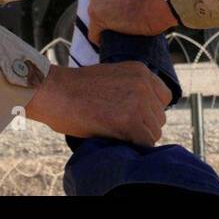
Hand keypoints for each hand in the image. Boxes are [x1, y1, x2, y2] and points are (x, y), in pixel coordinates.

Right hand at [24, 61, 171, 146]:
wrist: (54, 92)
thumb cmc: (75, 88)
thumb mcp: (112, 77)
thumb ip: (132, 88)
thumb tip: (145, 112)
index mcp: (141, 71)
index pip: (163, 98)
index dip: (149, 111)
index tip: (133, 117)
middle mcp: (144, 84)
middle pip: (159, 117)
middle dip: (143, 126)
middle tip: (118, 126)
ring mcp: (138, 102)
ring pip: (154, 133)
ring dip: (137, 137)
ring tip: (113, 131)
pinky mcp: (129, 121)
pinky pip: (144, 144)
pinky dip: (132, 147)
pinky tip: (114, 138)